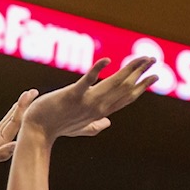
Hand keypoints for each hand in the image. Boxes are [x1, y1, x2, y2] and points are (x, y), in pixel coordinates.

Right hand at [0, 90, 37, 178]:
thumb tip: (17, 145)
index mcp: (0, 145)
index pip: (15, 123)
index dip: (23, 108)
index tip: (31, 94)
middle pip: (14, 122)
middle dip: (23, 107)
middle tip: (33, 92)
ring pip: (7, 124)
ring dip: (15, 112)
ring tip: (24, 100)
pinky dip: (5, 120)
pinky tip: (8, 118)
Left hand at [23, 57, 156, 141]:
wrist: (36, 131)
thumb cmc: (55, 128)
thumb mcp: (79, 128)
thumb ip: (94, 126)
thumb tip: (107, 123)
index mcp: (100, 112)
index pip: (125, 98)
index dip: (141, 87)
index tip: (153, 76)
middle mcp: (97, 107)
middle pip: (124, 88)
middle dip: (140, 73)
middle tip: (154, 59)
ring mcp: (86, 102)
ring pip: (113, 83)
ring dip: (129, 69)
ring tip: (143, 58)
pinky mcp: (71, 95)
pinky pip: (86, 82)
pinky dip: (96, 70)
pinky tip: (107, 60)